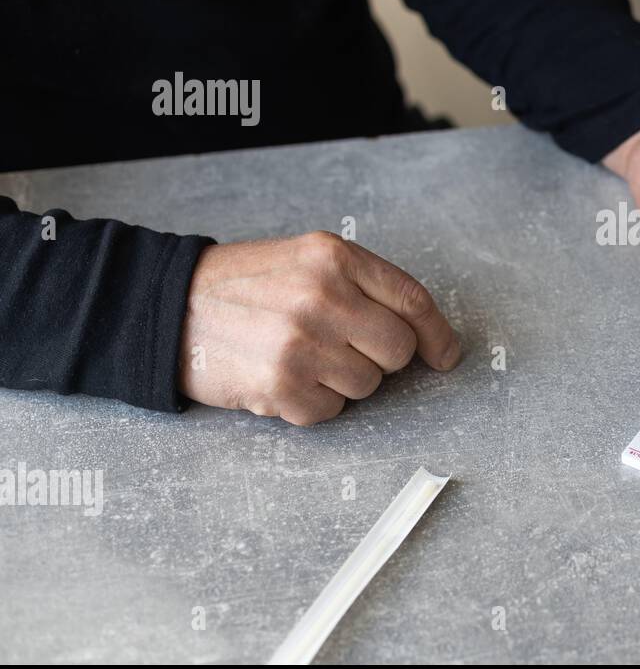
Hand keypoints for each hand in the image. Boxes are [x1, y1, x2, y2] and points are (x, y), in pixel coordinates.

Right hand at [179, 232, 459, 424]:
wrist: (165, 306)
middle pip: (398, 350)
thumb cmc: (244, 285)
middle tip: (340, 348)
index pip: (413, 301)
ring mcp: (302, 343)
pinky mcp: (281, 385)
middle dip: (379, 357)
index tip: (446, 355)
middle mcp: (323, 296)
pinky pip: (330, 411)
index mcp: (335, 258)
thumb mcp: (305, 259)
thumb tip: (425, 336)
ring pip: (368, 385)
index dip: (437, 334)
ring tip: (302, 358)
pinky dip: (312, 403)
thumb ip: (362, 285)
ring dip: (343, 381)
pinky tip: (282, 378)